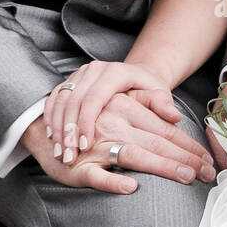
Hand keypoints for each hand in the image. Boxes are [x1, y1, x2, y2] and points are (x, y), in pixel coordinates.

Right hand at [23, 91, 216, 192]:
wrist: (44, 120)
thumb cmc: (94, 112)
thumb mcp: (123, 98)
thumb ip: (151, 103)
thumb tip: (176, 115)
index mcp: (127, 106)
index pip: (165, 129)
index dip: (190, 146)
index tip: (209, 161)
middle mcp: (113, 122)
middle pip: (157, 141)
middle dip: (185, 159)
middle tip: (208, 174)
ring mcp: (94, 145)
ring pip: (133, 154)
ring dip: (161, 166)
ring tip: (185, 176)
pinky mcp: (76, 167)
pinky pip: (95, 175)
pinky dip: (112, 180)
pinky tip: (130, 186)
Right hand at [44, 61, 180, 164]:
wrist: (134, 73)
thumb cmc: (147, 88)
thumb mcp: (159, 93)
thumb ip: (164, 105)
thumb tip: (174, 117)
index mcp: (115, 71)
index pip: (96, 96)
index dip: (87, 121)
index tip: (85, 145)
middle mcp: (94, 70)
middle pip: (74, 100)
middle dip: (70, 130)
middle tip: (68, 156)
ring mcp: (79, 74)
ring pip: (61, 101)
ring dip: (59, 129)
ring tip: (60, 154)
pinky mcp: (69, 80)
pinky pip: (54, 100)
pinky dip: (52, 120)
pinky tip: (52, 140)